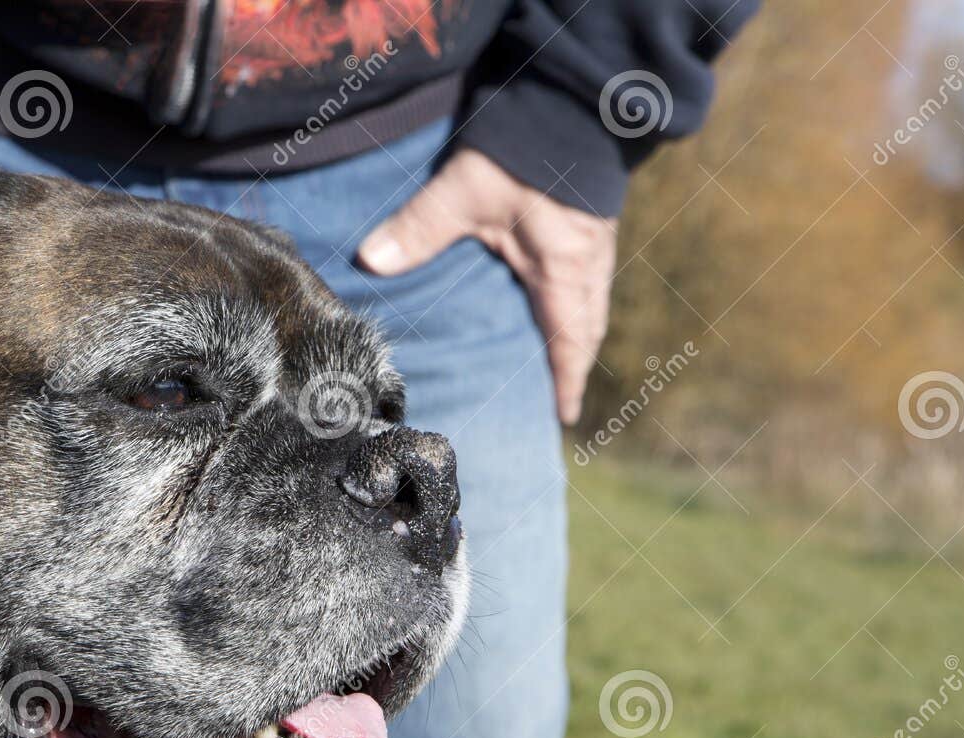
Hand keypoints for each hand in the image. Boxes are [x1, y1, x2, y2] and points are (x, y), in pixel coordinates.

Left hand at [358, 149, 617, 425]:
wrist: (571, 94)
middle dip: (574, 364)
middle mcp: (585, 261)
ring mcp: (593, 238)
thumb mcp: (464, 191)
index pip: (568, 340)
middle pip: (588, 327)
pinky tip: (557, 300)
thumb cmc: (523, 146)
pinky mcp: (588, 218)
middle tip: (561, 397)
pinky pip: (588, 275)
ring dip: (578, 333)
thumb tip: (370, 262)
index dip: (566, 380)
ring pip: (592, 301)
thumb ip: (419, 227)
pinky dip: (578, 301)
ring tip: (560, 360)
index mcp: (561, 269)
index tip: (563, 417)